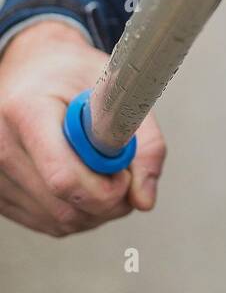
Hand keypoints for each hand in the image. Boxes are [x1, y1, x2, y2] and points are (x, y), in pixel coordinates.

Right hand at [0, 18, 165, 235]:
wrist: (32, 68)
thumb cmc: (71, 73)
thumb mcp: (118, 90)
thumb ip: (145, 142)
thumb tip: (145, 199)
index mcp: (27, 110)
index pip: (64, 178)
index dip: (106, 188)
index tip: (125, 173)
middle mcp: (2, 145)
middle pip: (64, 206)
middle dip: (108, 201)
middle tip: (124, 174)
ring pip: (59, 221)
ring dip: (95, 210)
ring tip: (105, 173)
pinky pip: (47, 223)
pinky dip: (77, 212)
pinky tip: (84, 182)